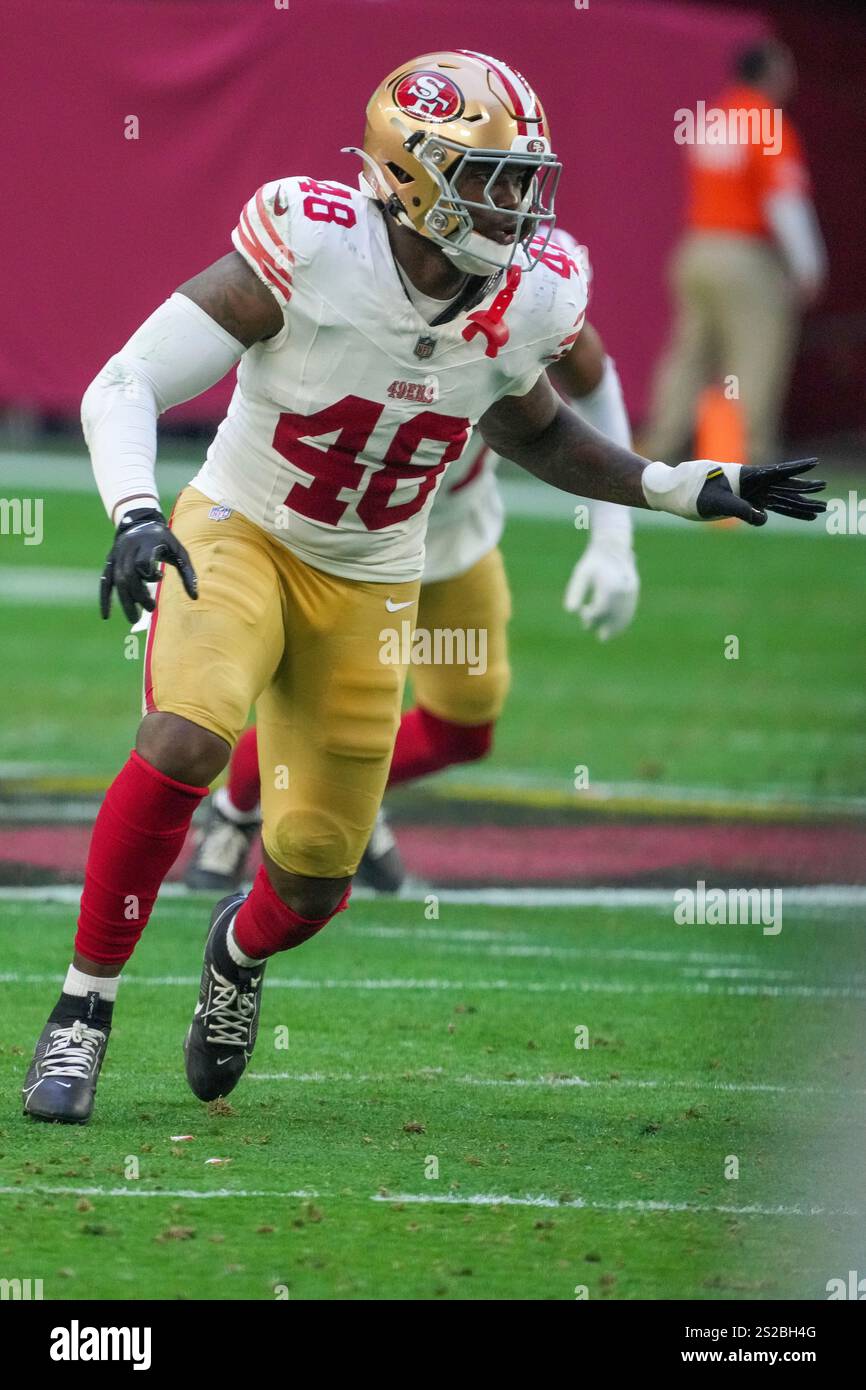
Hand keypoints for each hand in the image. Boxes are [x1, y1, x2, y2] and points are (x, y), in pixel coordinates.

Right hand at [100, 508, 197, 622]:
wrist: (141, 523)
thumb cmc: (165, 542)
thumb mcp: (179, 552)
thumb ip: (188, 573)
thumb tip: (195, 598)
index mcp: (146, 543)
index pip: (142, 563)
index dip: (150, 575)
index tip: (161, 577)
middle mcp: (128, 548)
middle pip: (129, 575)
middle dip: (139, 595)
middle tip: (151, 609)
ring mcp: (117, 555)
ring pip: (117, 581)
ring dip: (126, 601)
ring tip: (134, 618)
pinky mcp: (110, 562)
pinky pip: (105, 582)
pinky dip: (105, 599)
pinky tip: (106, 615)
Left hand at [564, 542, 638, 640]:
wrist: (612, 548)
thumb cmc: (593, 562)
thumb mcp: (581, 574)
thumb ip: (575, 592)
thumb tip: (570, 611)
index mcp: (609, 587)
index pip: (599, 610)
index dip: (589, 616)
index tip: (583, 610)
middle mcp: (622, 591)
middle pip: (613, 617)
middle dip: (603, 626)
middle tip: (596, 632)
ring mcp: (631, 593)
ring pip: (624, 618)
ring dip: (615, 628)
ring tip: (605, 635)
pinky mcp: (634, 593)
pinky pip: (630, 612)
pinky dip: (623, 622)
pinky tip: (615, 629)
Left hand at [696, 458, 825, 525]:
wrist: (682, 493)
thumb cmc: (697, 493)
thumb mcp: (717, 503)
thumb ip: (741, 510)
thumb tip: (763, 519)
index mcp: (748, 476)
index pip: (777, 472)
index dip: (796, 468)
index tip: (814, 462)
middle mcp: (754, 483)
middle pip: (785, 487)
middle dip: (805, 490)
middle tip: (824, 490)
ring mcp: (754, 493)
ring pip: (783, 499)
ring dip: (801, 504)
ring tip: (821, 509)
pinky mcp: (751, 503)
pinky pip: (775, 508)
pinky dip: (790, 512)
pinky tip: (805, 516)